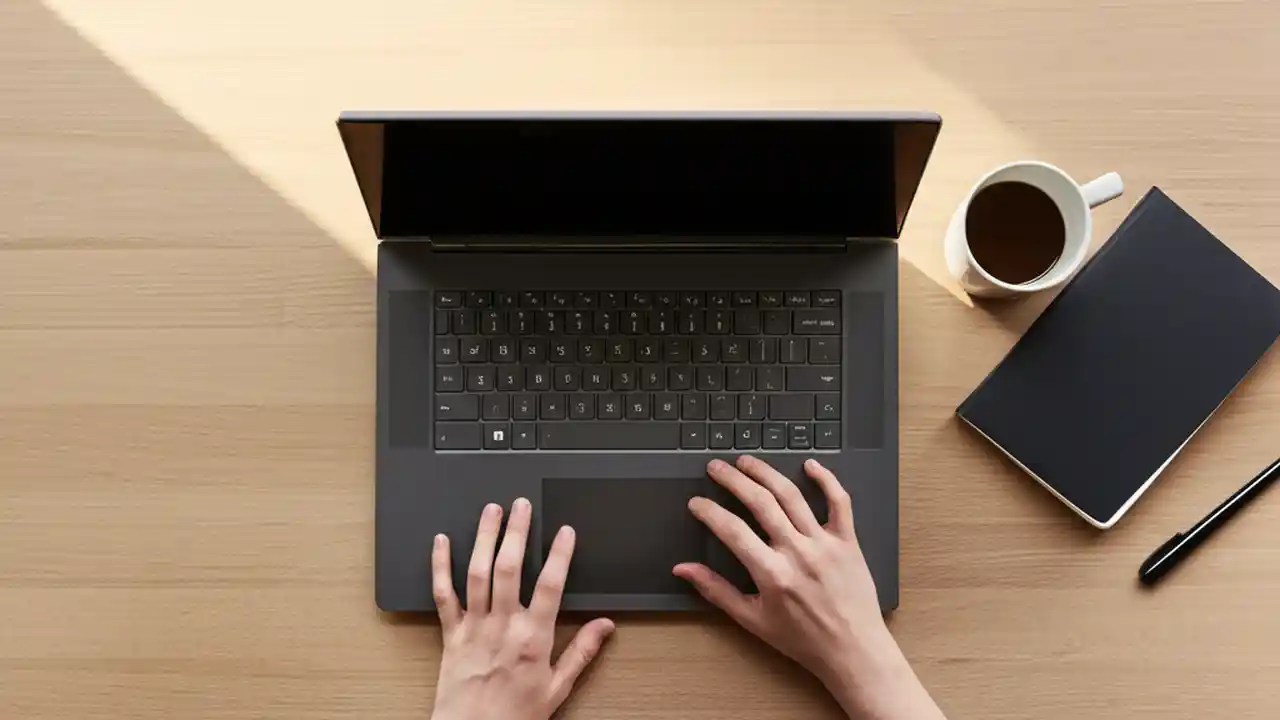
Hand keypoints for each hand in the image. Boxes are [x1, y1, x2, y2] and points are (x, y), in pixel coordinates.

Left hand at [430, 499, 614, 719]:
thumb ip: (582, 653)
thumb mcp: (558, 688)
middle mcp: (502, 625)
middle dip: (516, 532)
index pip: (551, 585)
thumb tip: (605, 627)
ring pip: (477, 572)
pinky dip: (440, 566)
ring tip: (491, 511)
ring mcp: (474, 626)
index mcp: (533, 638)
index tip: (566, 532)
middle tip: (522, 504)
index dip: (560, 554)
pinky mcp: (450, 633)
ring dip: (484, 538)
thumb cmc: (514, 717)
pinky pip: (443, 594)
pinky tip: (442, 542)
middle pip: (510, 568)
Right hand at [674, 457, 944, 719]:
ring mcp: (825, 544)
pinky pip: (840, 502)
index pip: (732, 530)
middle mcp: (798, 553)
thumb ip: (716, 591)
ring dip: (766, 472)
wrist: (852, 650)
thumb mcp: (752, 620)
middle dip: (733, 480)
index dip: (709, 511)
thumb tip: (683, 570)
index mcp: (772, 574)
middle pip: (761, 502)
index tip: (696, 502)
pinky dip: (826, 479)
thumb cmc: (803, 640)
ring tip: (747, 462)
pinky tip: (810, 465)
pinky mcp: (848, 541)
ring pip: (792, 495)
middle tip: (716, 468)